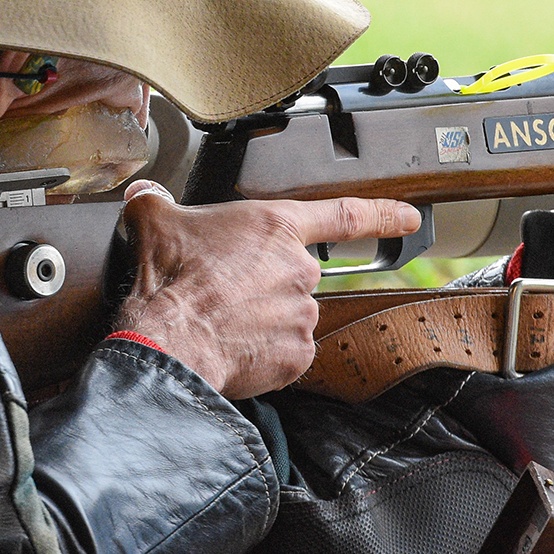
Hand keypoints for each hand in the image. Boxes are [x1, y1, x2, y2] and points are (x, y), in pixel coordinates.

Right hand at [114, 182, 420, 398]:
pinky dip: (263, 353)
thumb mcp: (155, 223)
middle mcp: (298, 268)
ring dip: (263, 318)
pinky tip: (234, 347)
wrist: (167, 341)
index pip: (345, 214)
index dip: (385, 213)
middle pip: (295, 273)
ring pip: (289, 315)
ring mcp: (302, 315)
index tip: (410, 218)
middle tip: (226, 293)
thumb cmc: (167, 281)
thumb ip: (155, 203)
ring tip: (222, 322)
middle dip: (266, 283)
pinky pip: (285, 352)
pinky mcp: (296, 356)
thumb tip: (143, 197)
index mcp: (274, 226)